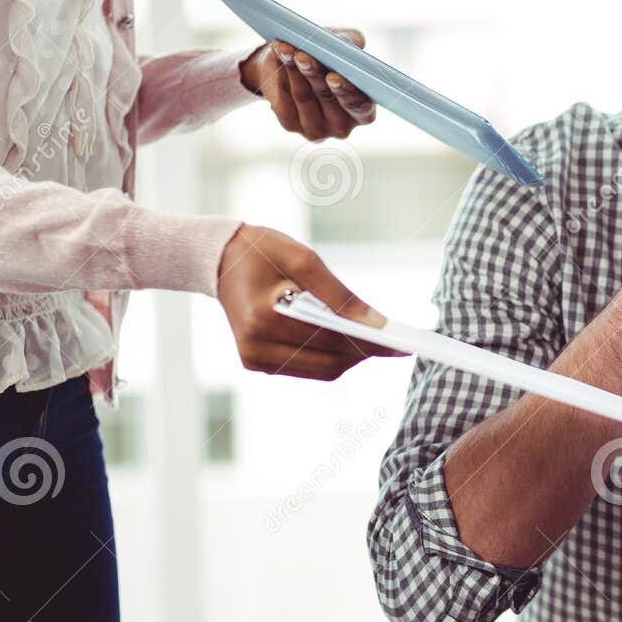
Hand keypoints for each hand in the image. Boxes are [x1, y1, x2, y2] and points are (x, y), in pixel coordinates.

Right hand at [216, 224, 401, 379]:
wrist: (220, 259)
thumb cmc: (263, 252)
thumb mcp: (303, 259)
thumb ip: (340, 294)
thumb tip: (378, 324)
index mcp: (263, 319)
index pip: (329, 338)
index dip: (369, 342)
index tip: (402, 344)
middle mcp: (256, 348)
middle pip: (329, 362)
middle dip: (365, 352)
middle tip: (397, 343)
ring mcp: (255, 360)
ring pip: (322, 370)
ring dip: (352, 357)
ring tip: (379, 341)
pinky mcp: (258, 364)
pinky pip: (309, 368)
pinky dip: (333, 356)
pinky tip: (350, 341)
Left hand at [241, 34, 376, 140]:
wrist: (293, 67)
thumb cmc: (327, 57)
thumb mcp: (343, 45)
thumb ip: (352, 43)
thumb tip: (349, 44)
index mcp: (363, 111)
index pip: (359, 106)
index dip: (347, 91)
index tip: (333, 76)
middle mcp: (342, 126)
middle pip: (327, 97)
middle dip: (314, 74)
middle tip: (302, 56)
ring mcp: (316, 128)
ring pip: (303, 96)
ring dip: (293, 69)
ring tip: (286, 48)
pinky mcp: (291, 124)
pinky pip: (284, 97)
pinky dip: (281, 71)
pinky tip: (279, 55)